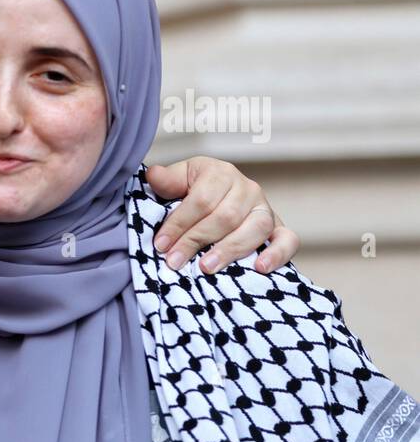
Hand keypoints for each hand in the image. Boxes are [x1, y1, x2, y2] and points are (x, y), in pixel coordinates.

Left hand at [145, 156, 299, 273]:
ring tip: (207, 268)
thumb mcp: (178, 181)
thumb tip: (153, 175)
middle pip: (225, 216)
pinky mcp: (279, 228)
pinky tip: (260, 268)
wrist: (217, 199)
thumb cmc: (193, 192)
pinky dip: (277, 253)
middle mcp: (247, 189)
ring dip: (230, 250)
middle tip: (174, 261)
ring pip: (255, 228)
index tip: (160, 245)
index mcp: (220, 174)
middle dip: (196, 241)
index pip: (201, 200)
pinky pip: (288, 239)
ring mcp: (265, 209)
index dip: (179, 223)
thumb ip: (166, 181)